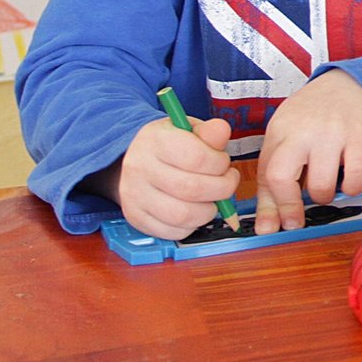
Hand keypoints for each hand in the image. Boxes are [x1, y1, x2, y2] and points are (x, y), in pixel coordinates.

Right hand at [111, 115, 239, 239]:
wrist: (136, 160)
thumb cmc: (171, 145)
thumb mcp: (189, 130)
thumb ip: (209, 132)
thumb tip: (222, 131)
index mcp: (155, 140)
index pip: (197, 158)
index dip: (220, 164)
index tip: (225, 164)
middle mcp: (140, 168)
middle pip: (192, 189)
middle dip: (221, 189)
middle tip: (227, 183)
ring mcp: (134, 195)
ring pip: (183, 215)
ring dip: (209, 210)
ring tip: (212, 199)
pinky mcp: (135, 218)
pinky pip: (172, 231)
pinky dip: (192, 226)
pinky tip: (196, 210)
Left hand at [252, 70, 361, 233]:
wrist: (349, 86)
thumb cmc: (311, 119)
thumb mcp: (285, 140)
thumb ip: (273, 182)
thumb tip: (266, 228)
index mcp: (279, 132)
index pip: (266, 175)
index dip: (271, 208)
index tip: (276, 226)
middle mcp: (302, 131)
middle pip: (282, 178)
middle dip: (290, 206)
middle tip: (299, 218)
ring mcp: (332, 133)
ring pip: (321, 185)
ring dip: (324, 196)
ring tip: (327, 185)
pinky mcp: (361, 136)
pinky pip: (356, 178)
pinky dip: (352, 188)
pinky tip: (349, 180)